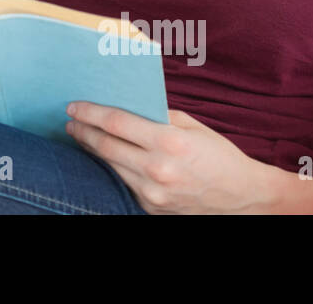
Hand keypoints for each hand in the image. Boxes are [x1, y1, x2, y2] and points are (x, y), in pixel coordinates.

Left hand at [65, 101, 272, 213]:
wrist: (242, 197)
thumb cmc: (218, 155)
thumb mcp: (192, 126)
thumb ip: (157, 116)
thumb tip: (125, 104)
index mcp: (169, 142)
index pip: (116, 123)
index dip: (90, 113)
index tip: (73, 106)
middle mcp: (158, 169)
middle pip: (106, 146)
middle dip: (82, 131)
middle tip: (69, 121)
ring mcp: (153, 193)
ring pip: (110, 166)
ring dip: (92, 150)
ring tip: (80, 136)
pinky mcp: (151, 207)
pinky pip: (123, 183)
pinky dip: (111, 168)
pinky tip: (103, 157)